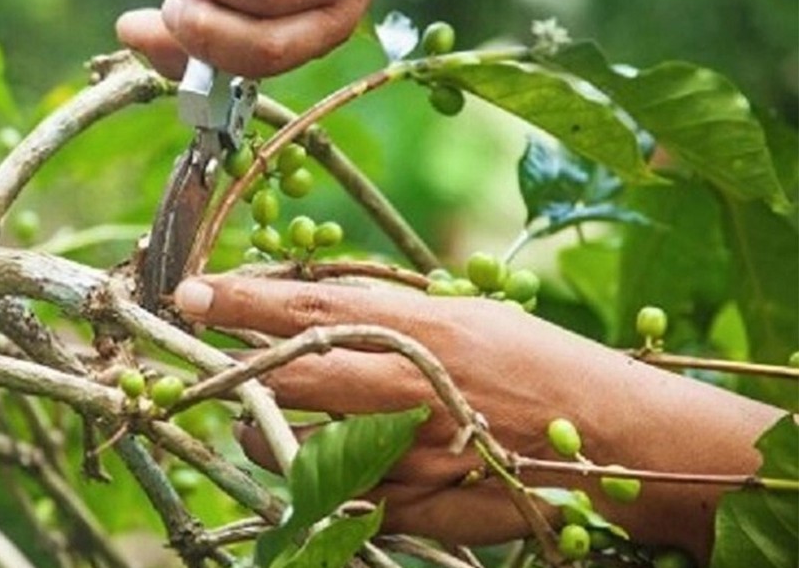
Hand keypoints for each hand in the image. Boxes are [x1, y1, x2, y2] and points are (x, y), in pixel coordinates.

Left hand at [172, 275, 781, 560]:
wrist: (612, 445)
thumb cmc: (539, 365)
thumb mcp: (465, 315)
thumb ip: (388, 312)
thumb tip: (312, 300)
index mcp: (419, 331)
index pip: (309, 306)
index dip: (240, 300)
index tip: (188, 292)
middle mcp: (404, 391)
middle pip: (286, 375)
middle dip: (234, 367)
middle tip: (204, 359)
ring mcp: (405, 456)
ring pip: (293, 444)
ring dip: (266, 429)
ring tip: (268, 415)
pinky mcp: (411, 508)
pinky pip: (335, 494)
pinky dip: (318, 474)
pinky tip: (329, 461)